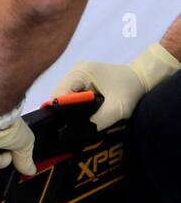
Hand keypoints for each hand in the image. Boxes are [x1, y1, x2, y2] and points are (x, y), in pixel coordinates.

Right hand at [53, 44, 180, 129]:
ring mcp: (79, 73)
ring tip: (80, 119)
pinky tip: (85, 111)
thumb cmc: (131, 90)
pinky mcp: (83, 77)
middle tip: (74, 124)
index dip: (61, 110)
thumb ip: (98, 120)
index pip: (59, 93)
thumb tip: (79, 132)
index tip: (67, 125)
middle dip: (65, 109)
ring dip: (71, 106)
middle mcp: (76, 70)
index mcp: (81, 72)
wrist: (143, 77)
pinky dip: (76, 102)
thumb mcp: (118, 108)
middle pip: (59, 93)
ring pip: (64, 93)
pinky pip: (72, 91)